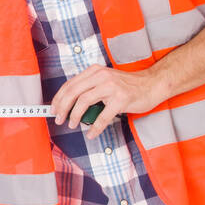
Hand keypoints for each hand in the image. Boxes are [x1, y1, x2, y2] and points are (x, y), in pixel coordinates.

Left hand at [52, 65, 168, 139]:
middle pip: (73, 92)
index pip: (70, 84)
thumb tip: (70, 104)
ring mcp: (111, 87)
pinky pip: (102, 116)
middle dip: (62, 107)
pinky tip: (91, 133)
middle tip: (58, 119)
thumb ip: (90, 87)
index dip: (58, 98)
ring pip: (84, 101)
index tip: (53, 109)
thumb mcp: (106, 80)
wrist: (152, 85)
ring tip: (72, 124)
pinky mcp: (121, 99)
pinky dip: (95, 128)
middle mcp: (101, 76)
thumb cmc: (128, 86)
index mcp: (95, 71)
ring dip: (75, 116)